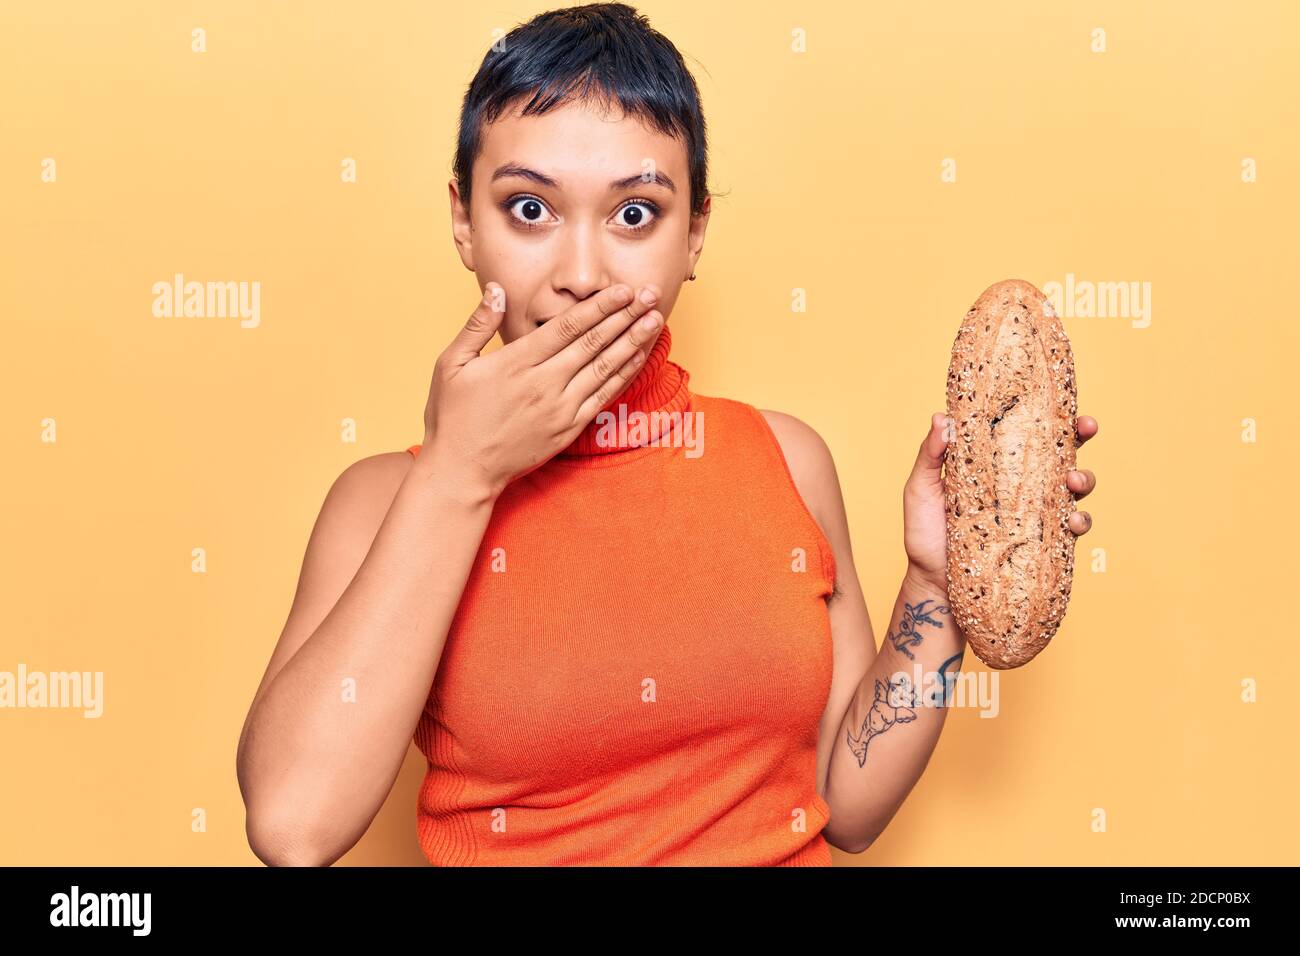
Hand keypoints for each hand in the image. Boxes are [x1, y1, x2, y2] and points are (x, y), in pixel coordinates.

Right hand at [420, 281, 664, 497]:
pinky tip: (639, 357)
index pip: (567, 326)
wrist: (462, 472)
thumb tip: (497, 290)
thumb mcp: (451, 364)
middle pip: (594, 343)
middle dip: (626, 316)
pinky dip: (624, 375)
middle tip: (651, 294)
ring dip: (633, 342)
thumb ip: (477, 324)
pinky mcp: (569, 429)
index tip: (622, 289)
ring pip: (605, 368)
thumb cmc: (453, 417)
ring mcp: (560, 408)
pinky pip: (604, 397)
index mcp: (516, 363)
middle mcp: (544, 384)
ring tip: (656, 320)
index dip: (599, 306)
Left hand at [902, 412, 1099, 592]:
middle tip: (1085, 427)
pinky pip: (1071, 529)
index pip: (1024, 432)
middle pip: (1059, 453)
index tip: (1060, 400)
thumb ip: (930, 456)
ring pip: (1073, 488)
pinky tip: (1073, 521)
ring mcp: (1033, 514)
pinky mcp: (1042, 543)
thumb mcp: (921, 490)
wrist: (933, 583)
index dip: (1046, 414)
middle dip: (1080, 436)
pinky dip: (1080, 522)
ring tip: (1074, 480)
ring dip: (1084, 477)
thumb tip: (942, 417)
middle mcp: (1020, 486)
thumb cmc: (924, 534)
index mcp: (994, 465)